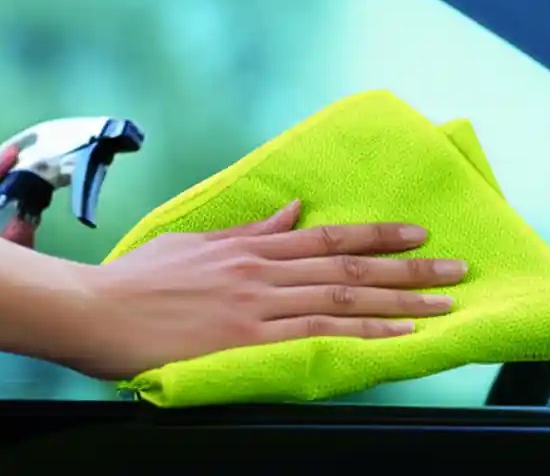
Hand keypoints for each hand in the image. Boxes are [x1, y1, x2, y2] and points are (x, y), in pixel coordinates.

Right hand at [57, 200, 466, 380]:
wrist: (93, 310)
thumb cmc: (138, 280)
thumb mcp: (195, 243)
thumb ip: (249, 231)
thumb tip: (293, 211)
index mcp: (251, 246)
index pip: (329, 236)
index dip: (378, 233)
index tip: (418, 233)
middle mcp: (263, 269)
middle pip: (350, 265)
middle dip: (409, 268)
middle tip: (456, 269)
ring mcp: (257, 304)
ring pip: (343, 297)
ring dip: (399, 301)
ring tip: (442, 304)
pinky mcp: (247, 339)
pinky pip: (317, 334)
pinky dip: (361, 333)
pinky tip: (395, 337)